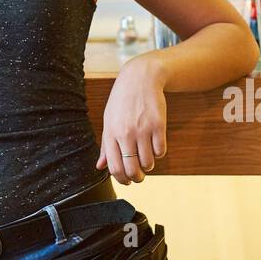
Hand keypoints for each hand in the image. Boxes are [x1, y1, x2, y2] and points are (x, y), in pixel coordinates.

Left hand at [96, 53, 166, 184]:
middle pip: (132, 169)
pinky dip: (158, 153)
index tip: (127, 181)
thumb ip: (106, 146)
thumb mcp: (109, 120)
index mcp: (111, 133)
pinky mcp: (158, 125)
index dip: (122, 180)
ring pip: (148, 163)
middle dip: (137, 178)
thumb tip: (100, 167)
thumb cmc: (122, 101)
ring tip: (146, 157)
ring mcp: (143, 129)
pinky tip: (154, 144)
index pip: (114, 167)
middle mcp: (126, 133)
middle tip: (139, 176)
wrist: (140, 78)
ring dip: (148, 165)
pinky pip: (160, 151)